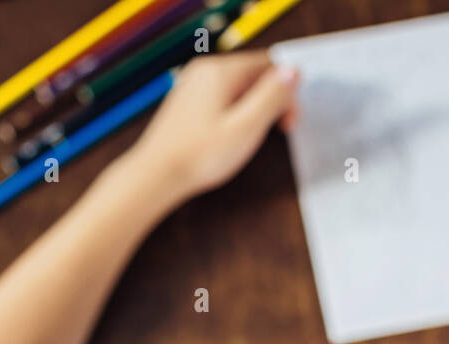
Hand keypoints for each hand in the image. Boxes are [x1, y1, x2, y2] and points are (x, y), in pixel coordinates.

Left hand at [120, 51, 298, 202]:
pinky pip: (223, 99)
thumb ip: (272, 96)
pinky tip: (232, 137)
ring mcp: (194, 85)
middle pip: (254, 75)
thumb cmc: (199, 155)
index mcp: (220, 71)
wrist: (156, 174)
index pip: (268, 65)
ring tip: (252, 137)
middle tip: (279, 131)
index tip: (289, 120)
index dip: (286, 91)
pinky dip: (236, 114)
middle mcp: (205, 71)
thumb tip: (292, 71)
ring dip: (255, 109)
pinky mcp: (189, 102)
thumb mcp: (247, 127)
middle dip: (272, 101)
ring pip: (239, 88)